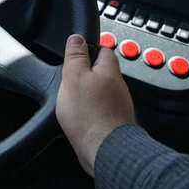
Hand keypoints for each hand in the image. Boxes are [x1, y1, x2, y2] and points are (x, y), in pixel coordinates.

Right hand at [56, 34, 135, 176]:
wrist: (105, 150)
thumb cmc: (90, 114)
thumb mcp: (74, 77)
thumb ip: (75, 56)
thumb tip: (77, 37)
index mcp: (110, 71)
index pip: (104, 50)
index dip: (90, 48)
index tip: (77, 51)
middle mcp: (119, 87)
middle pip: (103, 72)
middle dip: (88, 73)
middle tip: (70, 77)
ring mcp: (118, 106)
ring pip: (102, 93)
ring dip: (88, 94)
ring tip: (72, 99)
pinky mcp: (114, 124)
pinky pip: (100, 111)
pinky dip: (90, 112)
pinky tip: (79, 118)